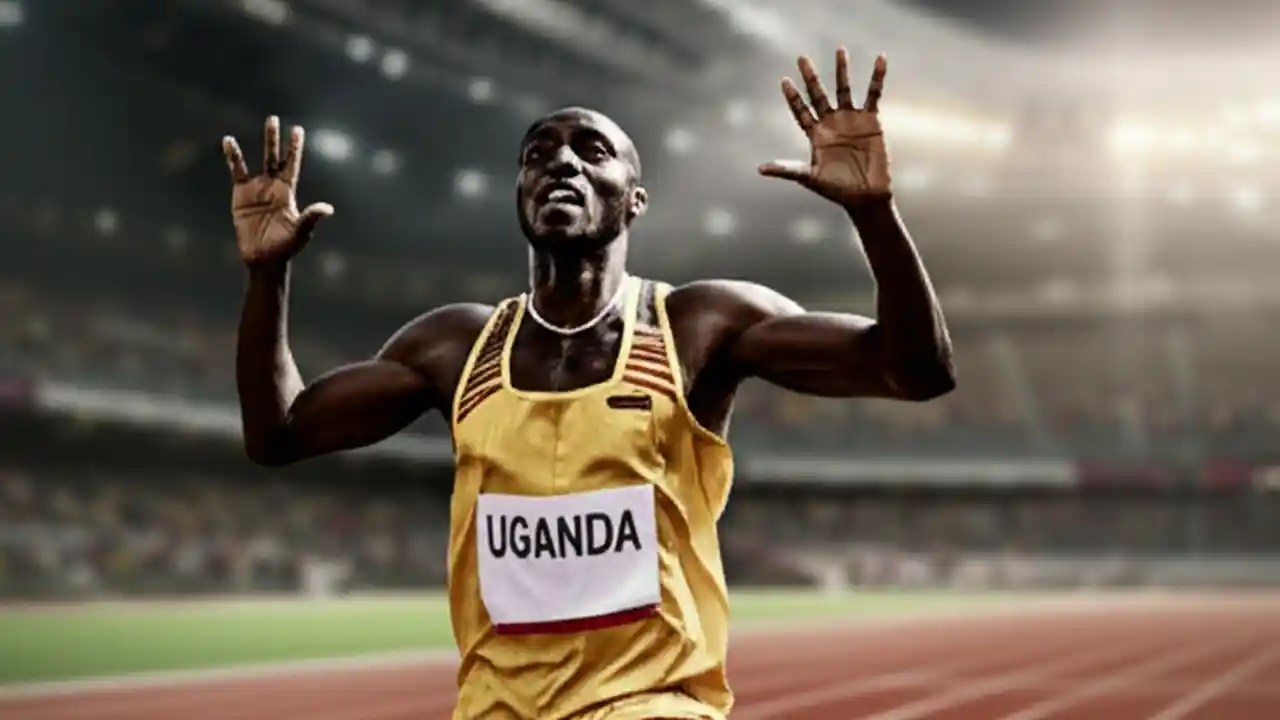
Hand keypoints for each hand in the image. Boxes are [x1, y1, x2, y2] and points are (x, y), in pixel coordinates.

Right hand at [222, 116, 333, 266]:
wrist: (263, 258)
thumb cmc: (285, 247)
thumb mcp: (300, 232)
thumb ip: (311, 218)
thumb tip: (328, 208)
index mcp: (288, 193)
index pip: (292, 165)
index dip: (294, 148)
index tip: (297, 129)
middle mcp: (273, 187)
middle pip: (274, 157)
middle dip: (275, 139)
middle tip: (274, 118)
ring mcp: (256, 188)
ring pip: (257, 160)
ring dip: (257, 144)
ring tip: (256, 127)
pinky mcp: (240, 194)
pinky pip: (236, 171)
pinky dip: (233, 156)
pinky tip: (228, 141)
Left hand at [759, 48, 891, 207]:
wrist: (865, 196)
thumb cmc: (836, 189)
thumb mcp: (809, 177)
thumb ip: (787, 170)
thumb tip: (760, 169)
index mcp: (815, 134)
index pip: (800, 110)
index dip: (793, 97)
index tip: (784, 80)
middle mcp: (831, 123)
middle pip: (818, 94)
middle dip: (810, 77)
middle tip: (801, 57)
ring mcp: (851, 119)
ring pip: (844, 89)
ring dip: (842, 71)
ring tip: (840, 50)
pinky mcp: (871, 120)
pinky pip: (873, 94)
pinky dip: (877, 77)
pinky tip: (879, 60)